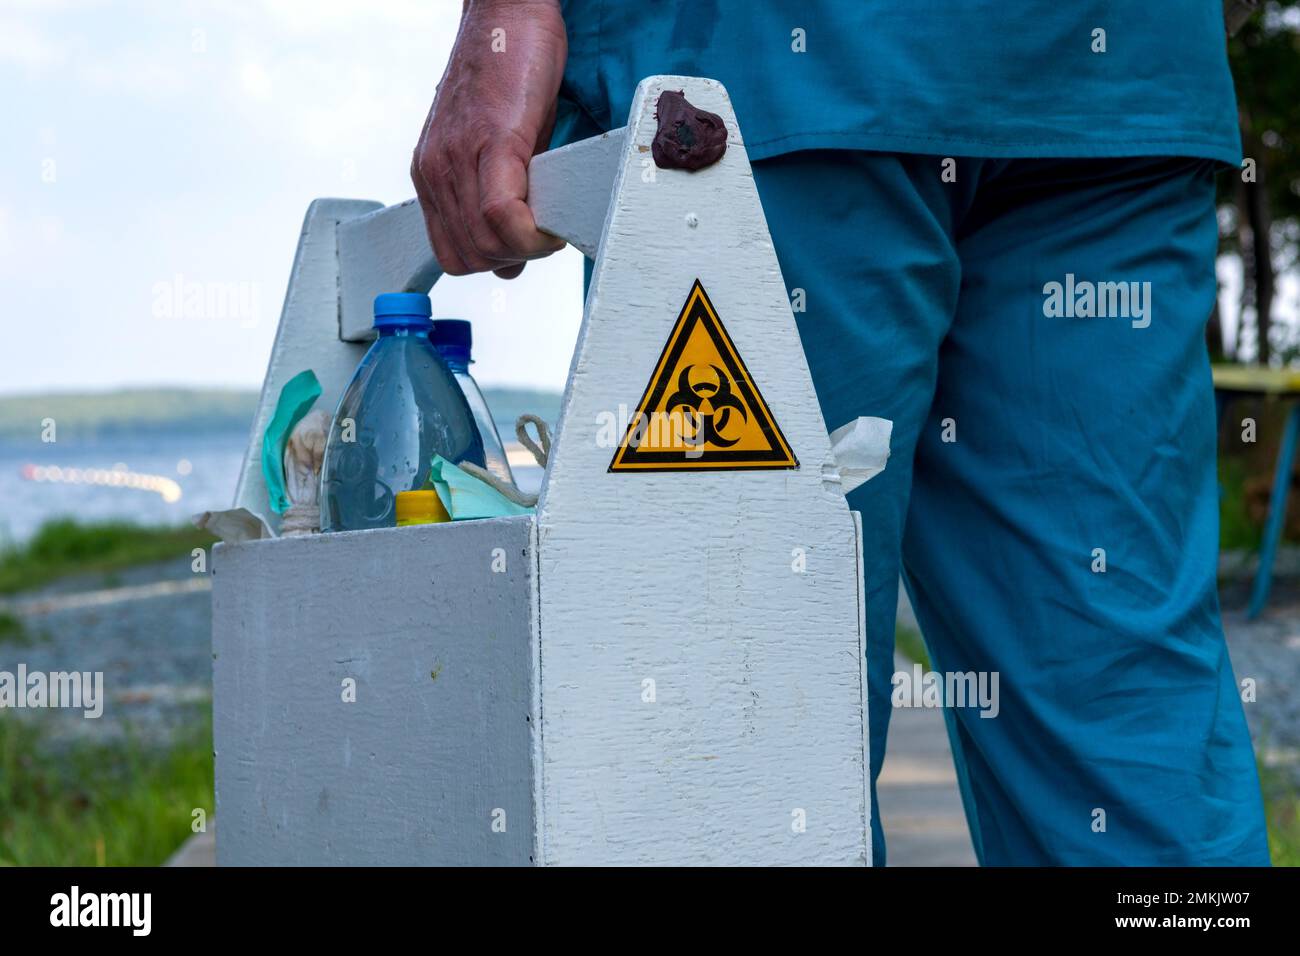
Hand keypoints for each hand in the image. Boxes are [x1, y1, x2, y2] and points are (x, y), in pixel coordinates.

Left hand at [411, 0, 567, 278]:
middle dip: (513, 259)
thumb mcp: (496, 146)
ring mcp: (458, 156)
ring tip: (551, 224)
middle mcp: (436, 169)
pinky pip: (500, 214)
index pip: (451, 254)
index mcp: (433, 173)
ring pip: (485, 244)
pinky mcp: (491, 140)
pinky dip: (531, 233)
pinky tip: (551, 221)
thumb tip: (510, 259)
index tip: (527, 248)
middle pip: (468, 257)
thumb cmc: (508, 70)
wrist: (507, 9)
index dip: (492, 262)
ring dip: (527, 248)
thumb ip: (496, 199)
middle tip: (545, 236)